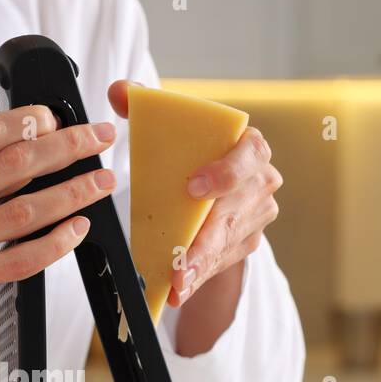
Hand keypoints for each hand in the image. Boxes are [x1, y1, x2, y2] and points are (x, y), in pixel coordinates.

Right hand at [0, 106, 117, 363]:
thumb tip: (25, 146)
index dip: (29, 121)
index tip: (59, 118)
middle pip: (15, 165)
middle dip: (67, 146)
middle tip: (98, 138)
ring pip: (25, 211)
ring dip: (71, 193)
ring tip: (101, 183)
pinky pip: (20, 259)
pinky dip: (55, 243)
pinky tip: (76, 230)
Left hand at [107, 80, 281, 307]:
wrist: (214, 185)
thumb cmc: (194, 154)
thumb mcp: (173, 131)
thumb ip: (146, 107)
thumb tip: (119, 91)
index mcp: (249, 147)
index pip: (247, 156)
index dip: (224, 174)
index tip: (193, 189)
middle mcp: (260, 182)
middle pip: (235, 211)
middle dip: (206, 239)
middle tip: (182, 259)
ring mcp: (256, 216)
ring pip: (228, 243)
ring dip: (200, 266)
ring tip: (178, 281)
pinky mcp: (245, 242)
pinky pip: (222, 263)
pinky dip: (199, 278)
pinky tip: (180, 290)